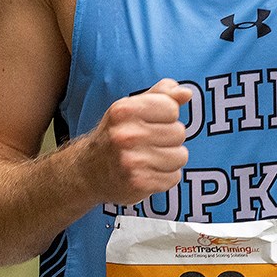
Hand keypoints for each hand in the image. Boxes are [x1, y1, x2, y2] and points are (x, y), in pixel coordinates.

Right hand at [82, 79, 191, 205]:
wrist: (89, 171)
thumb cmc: (116, 134)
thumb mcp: (133, 107)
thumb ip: (162, 95)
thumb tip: (186, 93)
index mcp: (125, 110)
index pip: (171, 108)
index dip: (166, 116)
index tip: (150, 123)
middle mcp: (126, 135)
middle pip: (179, 133)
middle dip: (168, 139)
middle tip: (147, 144)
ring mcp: (131, 161)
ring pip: (180, 156)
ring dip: (169, 159)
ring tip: (148, 159)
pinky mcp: (139, 183)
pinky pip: (174, 177)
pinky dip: (165, 177)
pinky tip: (147, 173)